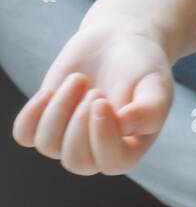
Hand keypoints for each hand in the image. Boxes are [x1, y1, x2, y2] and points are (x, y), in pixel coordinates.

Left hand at [11, 17, 173, 174]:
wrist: (118, 42)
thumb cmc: (143, 67)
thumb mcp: (158, 85)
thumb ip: (150, 110)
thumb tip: (125, 128)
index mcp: (130, 149)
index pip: (113, 164)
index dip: (103, 137)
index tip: (102, 100)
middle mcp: (98, 151)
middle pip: (77, 162)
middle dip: (79, 123)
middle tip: (95, 89)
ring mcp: (69, 138)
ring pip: (48, 146)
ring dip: (59, 109)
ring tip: (79, 80)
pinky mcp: (46, 122)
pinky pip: (25, 135)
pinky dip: (32, 113)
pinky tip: (49, 91)